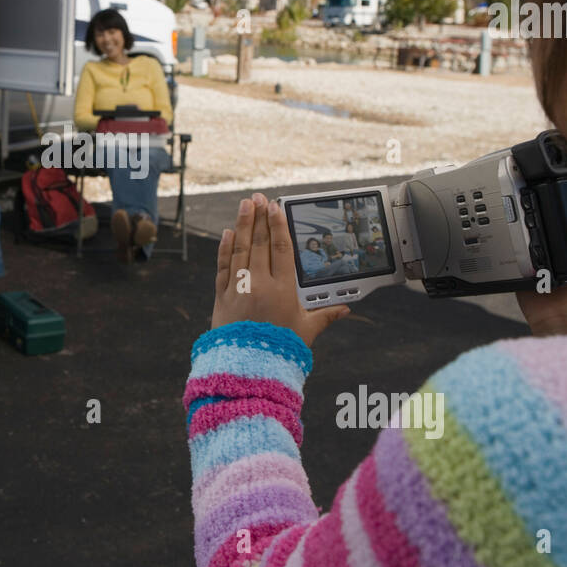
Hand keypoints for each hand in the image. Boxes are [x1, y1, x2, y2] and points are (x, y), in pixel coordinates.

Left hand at [212, 192, 350, 348]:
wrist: (247, 368)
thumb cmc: (280, 350)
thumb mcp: (306, 332)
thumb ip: (325, 316)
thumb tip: (345, 309)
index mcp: (283, 290)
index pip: (280, 249)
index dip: (277, 226)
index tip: (275, 208)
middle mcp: (259, 285)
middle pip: (258, 244)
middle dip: (258, 218)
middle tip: (258, 198)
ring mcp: (238, 289)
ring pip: (239, 250)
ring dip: (241, 225)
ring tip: (245, 205)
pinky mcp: (222, 297)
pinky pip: (224, 267)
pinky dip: (225, 249)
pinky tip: (227, 233)